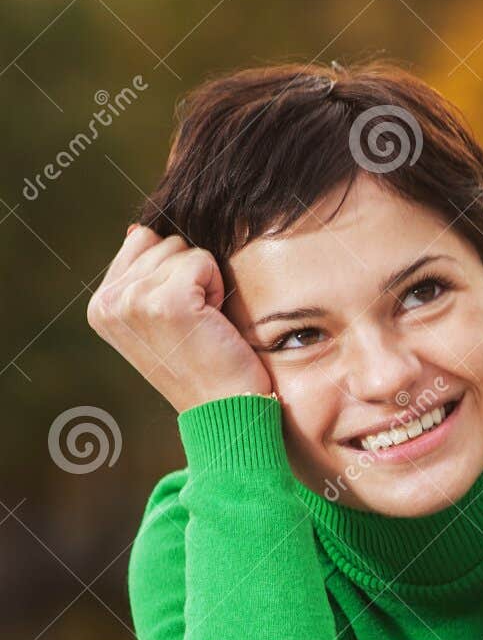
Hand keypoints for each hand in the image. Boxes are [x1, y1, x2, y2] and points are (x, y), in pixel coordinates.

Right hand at [87, 225, 274, 411]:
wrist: (224, 409)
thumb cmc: (200, 362)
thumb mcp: (157, 316)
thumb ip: (141, 274)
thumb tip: (135, 230)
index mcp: (101, 305)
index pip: (141, 240)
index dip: (171, 270)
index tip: (177, 315)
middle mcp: (109, 302)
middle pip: (163, 241)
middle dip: (187, 275)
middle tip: (192, 323)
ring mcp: (134, 300)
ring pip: (183, 249)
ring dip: (203, 282)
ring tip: (201, 324)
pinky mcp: (167, 302)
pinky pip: (202, 260)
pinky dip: (216, 286)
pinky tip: (211, 321)